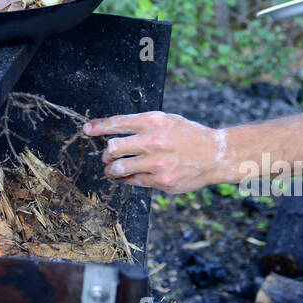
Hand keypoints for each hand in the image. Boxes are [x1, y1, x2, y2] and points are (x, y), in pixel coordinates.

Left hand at [83, 110, 230, 194]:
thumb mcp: (166, 120)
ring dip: (111, 169)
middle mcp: (153, 141)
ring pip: (119, 168)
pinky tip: (128, 177)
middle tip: (107, 156)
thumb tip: (113, 130)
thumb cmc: (188, 135)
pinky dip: (127, 179)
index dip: (98, 127)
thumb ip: (142, 124)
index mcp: (154, 121)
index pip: (117, 123)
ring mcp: (157, 163)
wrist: (215, 155)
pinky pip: (133, 181)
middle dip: (106, 153)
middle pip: (113, 147)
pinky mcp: (161, 181)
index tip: (88, 130)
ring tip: (112, 170)